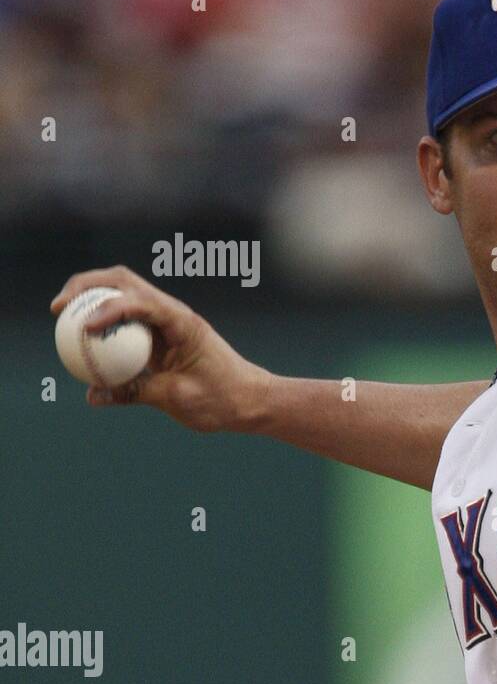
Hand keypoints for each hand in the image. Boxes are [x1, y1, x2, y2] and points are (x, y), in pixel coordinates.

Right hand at [50, 265, 270, 432]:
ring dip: (91, 298)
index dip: (108, 308)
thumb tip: (92, 395)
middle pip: (124, 283)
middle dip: (88, 286)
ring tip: (60, 313)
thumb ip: (135, 393)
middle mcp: (172, 315)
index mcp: (183, 323)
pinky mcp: (159, 337)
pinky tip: (78, 340)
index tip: (83, 325)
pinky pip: (124, 324)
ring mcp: (165, 323)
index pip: (141, 302)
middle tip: (58, 306)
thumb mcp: (178, 398)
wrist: (251, 400)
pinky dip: (101, 324)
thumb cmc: (224, 399)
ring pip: (122, 296)